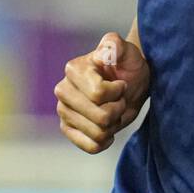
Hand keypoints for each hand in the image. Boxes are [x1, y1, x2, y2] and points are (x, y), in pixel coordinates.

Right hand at [54, 32, 149, 153]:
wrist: (130, 82)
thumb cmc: (128, 65)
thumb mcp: (127, 51)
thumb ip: (115, 45)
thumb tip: (103, 53)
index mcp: (73, 69)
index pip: (99, 94)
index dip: (118, 92)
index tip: (120, 83)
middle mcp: (63, 90)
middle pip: (100, 117)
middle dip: (117, 109)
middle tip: (118, 98)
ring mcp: (63, 111)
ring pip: (98, 134)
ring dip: (113, 124)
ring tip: (113, 110)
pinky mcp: (68, 129)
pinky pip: (90, 147)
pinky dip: (105, 140)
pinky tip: (108, 128)